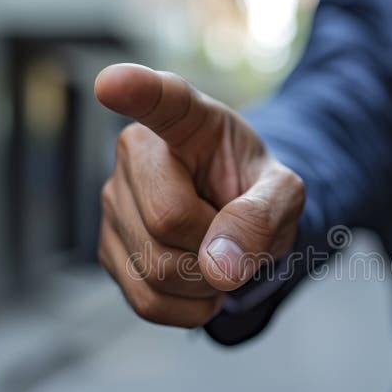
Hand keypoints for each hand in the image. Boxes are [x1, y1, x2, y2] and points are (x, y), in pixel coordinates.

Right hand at [94, 64, 304, 327]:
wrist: (238, 223)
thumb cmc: (255, 192)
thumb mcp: (283, 195)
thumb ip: (263, 217)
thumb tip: (218, 267)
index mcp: (185, 121)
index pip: (158, 101)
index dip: (136, 91)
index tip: (114, 82)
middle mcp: (134, 154)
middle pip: (167, 221)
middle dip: (216, 247)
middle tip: (233, 236)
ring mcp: (111, 203)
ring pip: (156, 270)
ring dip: (206, 283)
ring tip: (217, 255)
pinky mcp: (108, 250)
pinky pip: (147, 302)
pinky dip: (189, 308)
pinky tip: (200, 283)